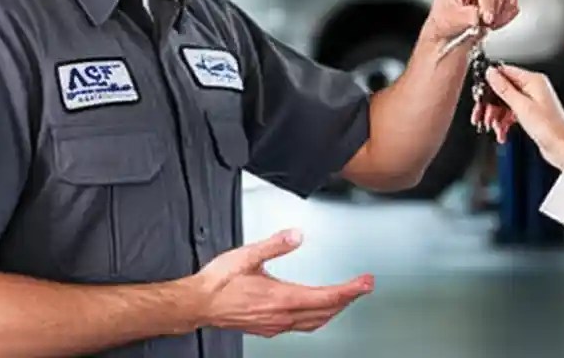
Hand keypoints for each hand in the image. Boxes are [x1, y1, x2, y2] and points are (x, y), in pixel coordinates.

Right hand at [193, 229, 373, 337]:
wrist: (198, 304)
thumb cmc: (217, 283)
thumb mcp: (247, 255)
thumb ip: (275, 244)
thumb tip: (296, 235)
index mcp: (280, 297)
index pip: (325, 297)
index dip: (349, 290)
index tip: (365, 283)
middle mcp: (281, 315)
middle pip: (325, 312)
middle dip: (348, 299)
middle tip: (363, 287)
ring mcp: (275, 324)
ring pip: (314, 323)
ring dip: (334, 310)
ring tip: (346, 297)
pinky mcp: (268, 327)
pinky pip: (301, 326)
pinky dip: (317, 317)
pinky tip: (316, 311)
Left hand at [427, 0, 519, 42]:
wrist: (448, 25)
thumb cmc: (445, 17)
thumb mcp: (451, 18)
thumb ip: (466, 16)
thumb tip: (478, 15)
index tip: (487, 17)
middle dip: (495, 5)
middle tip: (487, 23)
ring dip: (503, 9)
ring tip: (490, 23)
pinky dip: (508, 10)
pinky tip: (498, 21)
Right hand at [484, 65, 563, 168]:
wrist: (562, 148)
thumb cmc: (550, 128)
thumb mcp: (521, 106)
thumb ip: (504, 88)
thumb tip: (491, 73)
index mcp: (534, 80)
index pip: (505, 71)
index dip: (490, 82)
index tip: (480, 93)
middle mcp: (533, 88)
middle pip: (503, 89)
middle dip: (491, 104)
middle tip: (482, 115)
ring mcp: (532, 101)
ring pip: (505, 103)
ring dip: (496, 116)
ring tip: (493, 127)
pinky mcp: (530, 113)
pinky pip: (511, 113)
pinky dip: (504, 122)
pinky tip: (502, 131)